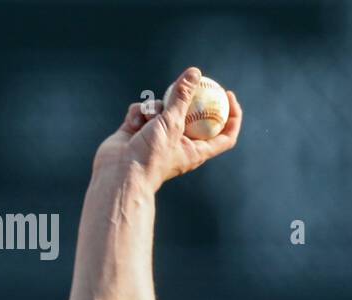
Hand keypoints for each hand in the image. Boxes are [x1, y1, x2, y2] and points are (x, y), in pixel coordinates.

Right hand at [91, 67, 242, 190]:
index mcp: (197, 150)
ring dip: (156, 108)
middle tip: (193, 80)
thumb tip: (195, 73)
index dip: (232, 116)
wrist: (119, 174)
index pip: (225, 135)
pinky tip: (132, 124)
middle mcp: (180, 143)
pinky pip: (143, 111)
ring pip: (163, 108)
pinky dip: (138, 113)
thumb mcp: (171, 123)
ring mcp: (159, 136)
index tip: (229, 95)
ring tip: (150, 119)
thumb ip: (182, 97)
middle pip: (192, 115)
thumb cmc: (151, 156)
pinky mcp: (139, 130)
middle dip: (189, 99)